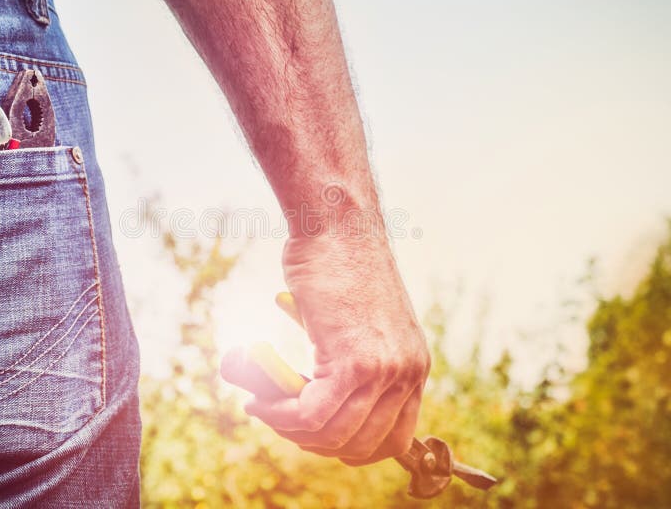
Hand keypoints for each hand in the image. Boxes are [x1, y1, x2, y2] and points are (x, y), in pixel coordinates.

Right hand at [245, 233, 429, 464]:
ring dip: (290, 429)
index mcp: (413, 366)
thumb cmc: (338, 265)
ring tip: (263, 407)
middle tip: (282, 421)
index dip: (351, 448)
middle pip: (362, 446)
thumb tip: (316, 401)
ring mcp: (384, 370)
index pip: (394, 440)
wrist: (338, 225)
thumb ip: (354, 362)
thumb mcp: (359, 322)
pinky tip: (260, 403)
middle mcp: (406, 373)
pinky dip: (280, 415)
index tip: (316, 436)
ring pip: (334, 434)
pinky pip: (312, 413)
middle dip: (316, 444)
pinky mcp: (354, 361)